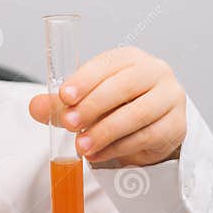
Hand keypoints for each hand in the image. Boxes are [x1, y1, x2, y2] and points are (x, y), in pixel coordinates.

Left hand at [28, 46, 186, 166]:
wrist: (149, 126)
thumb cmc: (115, 106)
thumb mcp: (84, 101)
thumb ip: (59, 104)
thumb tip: (35, 107)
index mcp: (129, 58)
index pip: (107, 64)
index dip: (84, 80)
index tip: (64, 96)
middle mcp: (154, 72)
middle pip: (123, 87)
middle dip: (92, 107)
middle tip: (69, 124)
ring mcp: (170, 97)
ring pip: (137, 114)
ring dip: (104, 132)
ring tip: (81, 146)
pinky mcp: (176, 125)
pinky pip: (147, 137)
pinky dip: (118, 148)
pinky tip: (98, 154)